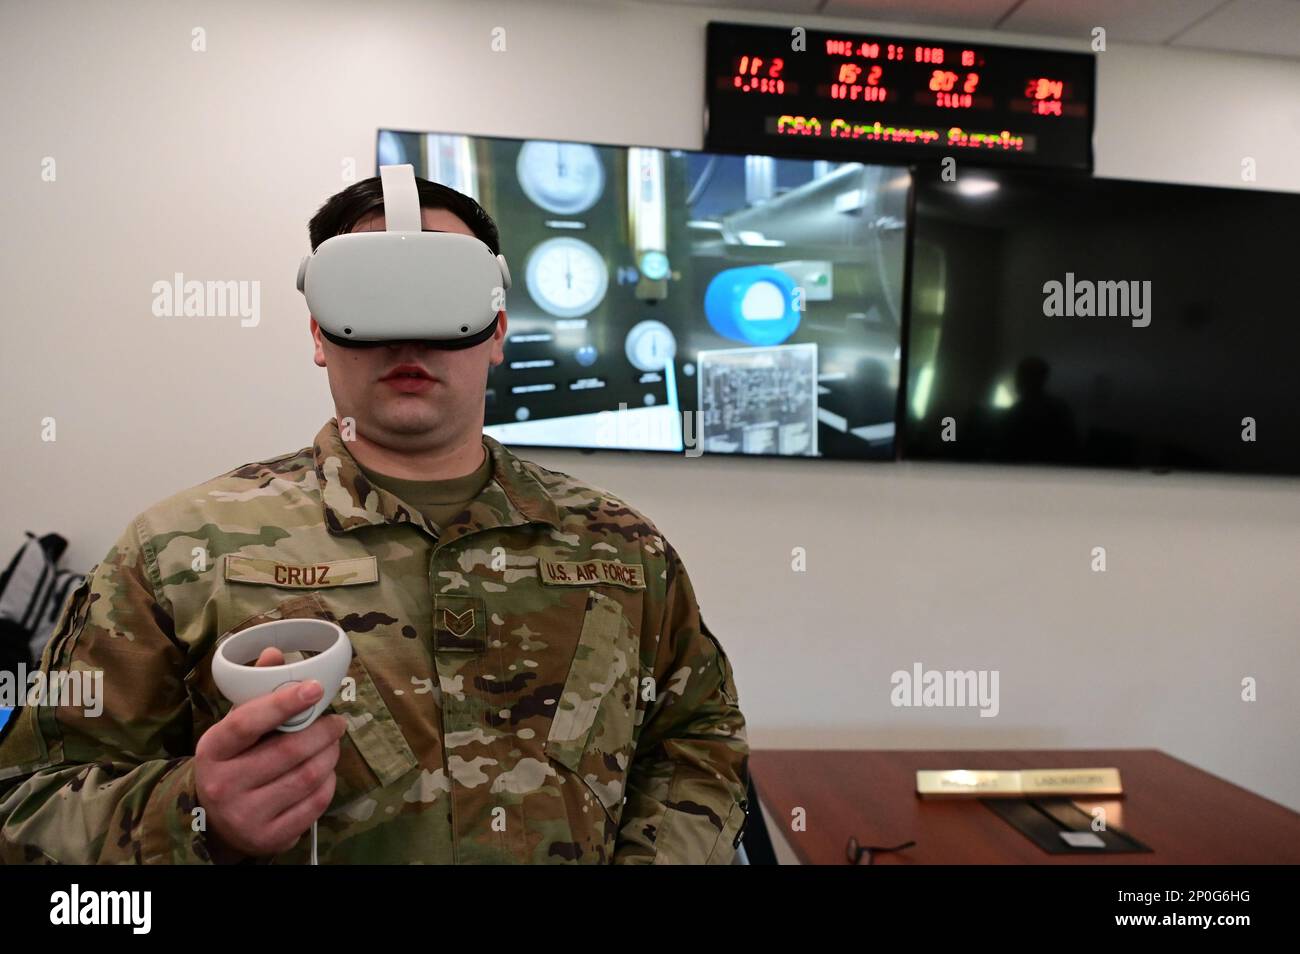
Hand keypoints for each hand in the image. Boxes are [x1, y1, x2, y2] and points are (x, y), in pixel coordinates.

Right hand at [195, 647, 347, 861]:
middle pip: (289, 751)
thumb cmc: (232, 761)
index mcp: (212, 749)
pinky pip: (314, 804)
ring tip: (333, 744)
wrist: (213, 821)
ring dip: (330, 755)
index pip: (247, 723)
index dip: (284, 703)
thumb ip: (255, 689)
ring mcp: (245, 816)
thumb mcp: (233, 727)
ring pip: (307, 777)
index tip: (315, 688)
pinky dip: (328, 783)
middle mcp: (223, 785)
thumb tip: (276, 652)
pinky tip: (325, 772)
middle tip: (337, 722)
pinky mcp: (269, 839)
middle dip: (323, 731)